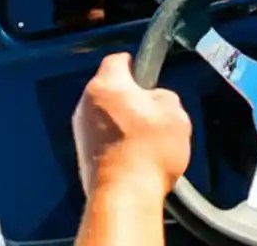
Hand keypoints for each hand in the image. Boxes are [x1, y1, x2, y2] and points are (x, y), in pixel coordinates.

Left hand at [72, 52, 191, 199]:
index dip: (135, 64)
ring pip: (104, 115)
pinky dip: (115, 143)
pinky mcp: (82, 155)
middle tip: (153, 111)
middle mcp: (86, 104)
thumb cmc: (148, 152)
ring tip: (146, 139)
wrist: (125, 195)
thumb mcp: (175, 113)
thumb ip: (165, 96)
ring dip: (121, 122)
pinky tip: (134, 156)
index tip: (145, 72)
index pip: (117, 60)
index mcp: (107, 85)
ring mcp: (81, 131)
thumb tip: (156, 99)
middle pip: (109, 89)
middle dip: (130, 97)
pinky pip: (101, 139)